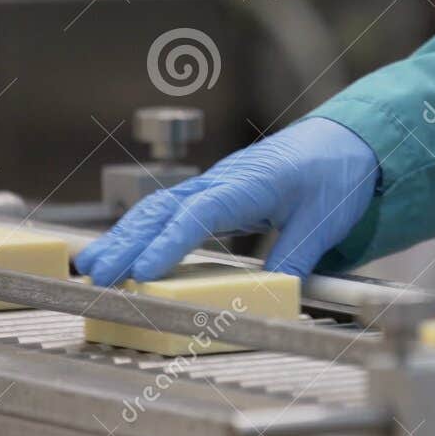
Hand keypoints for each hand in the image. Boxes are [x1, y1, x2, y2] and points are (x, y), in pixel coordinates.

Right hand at [75, 117, 378, 283]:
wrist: (342, 141)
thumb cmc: (333, 174)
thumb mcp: (324, 220)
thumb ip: (296, 256)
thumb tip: (274, 294)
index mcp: (250, 182)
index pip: (200, 212)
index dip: (169, 243)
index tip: (145, 271)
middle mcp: (222, 181)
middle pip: (165, 210)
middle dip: (128, 243)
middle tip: (97, 275)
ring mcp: (213, 185)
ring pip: (158, 209)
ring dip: (124, 236)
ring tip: (92, 266)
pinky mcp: (212, 195)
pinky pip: (168, 211)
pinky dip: (140, 230)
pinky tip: (119, 250)